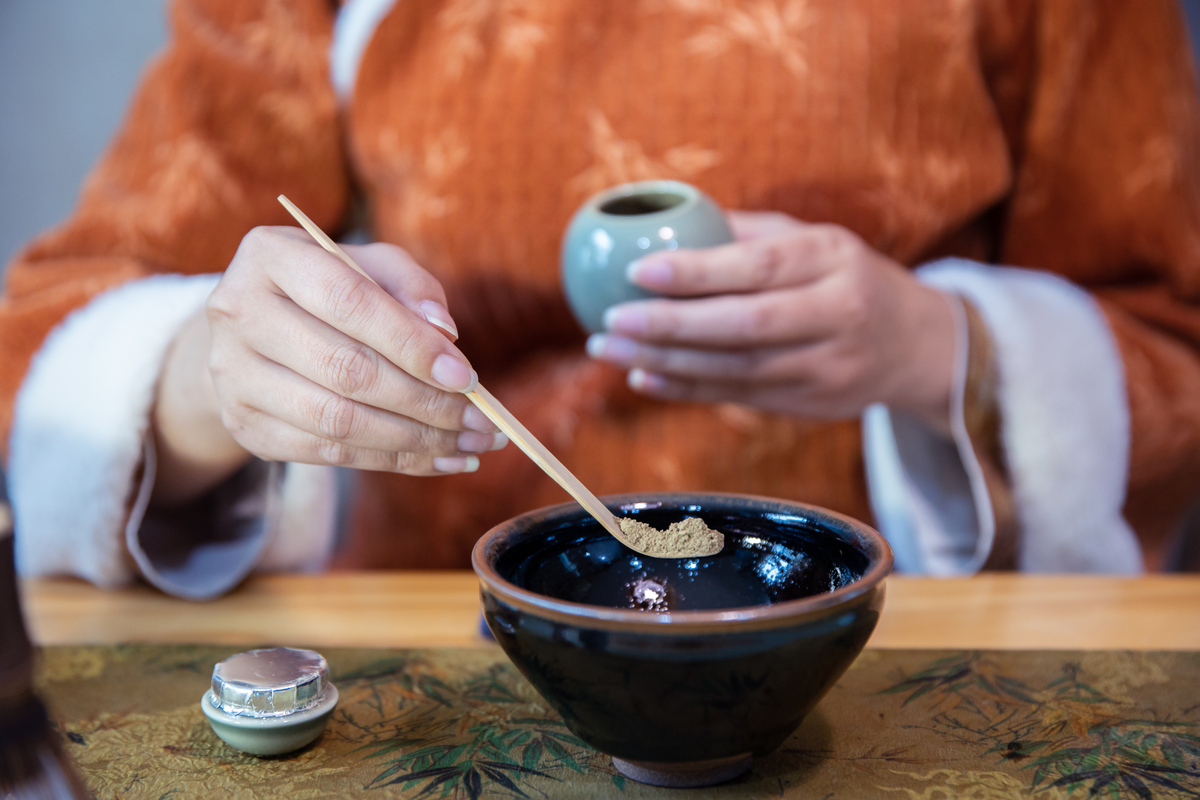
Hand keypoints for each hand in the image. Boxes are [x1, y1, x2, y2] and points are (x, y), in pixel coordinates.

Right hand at [151, 226, 505, 504]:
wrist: (252, 329)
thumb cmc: (326, 290)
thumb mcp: (367, 265)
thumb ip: (409, 284)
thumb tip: (444, 332)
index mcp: (269, 258)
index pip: (348, 302)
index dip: (411, 343)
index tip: (466, 376)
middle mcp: (238, 313)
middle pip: (345, 370)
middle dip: (425, 402)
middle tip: (481, 421)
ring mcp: (233, 376)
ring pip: (337, 422)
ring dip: (415, 440)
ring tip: (469, 444)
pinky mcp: (245, 426)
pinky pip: (327, 454)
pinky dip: (392, 461)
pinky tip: (438, 458)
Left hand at [585, 211, 956, 430]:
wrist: (914, 344)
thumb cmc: (843, 275)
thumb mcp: (812, 239)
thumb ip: (744, 235)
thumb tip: (664, 221)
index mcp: (833, 260)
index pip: (758, 269)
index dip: (695, 272)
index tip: (636, 271)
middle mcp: (836, 315)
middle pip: (744, 327)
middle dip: (669, 327)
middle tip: (608, 321)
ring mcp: (827, 368)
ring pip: (735, 371)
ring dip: (665, 363)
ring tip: (609, 350)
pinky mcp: (813, 406)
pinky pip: (738, 398)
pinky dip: (685, 389)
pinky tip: (642, 377)